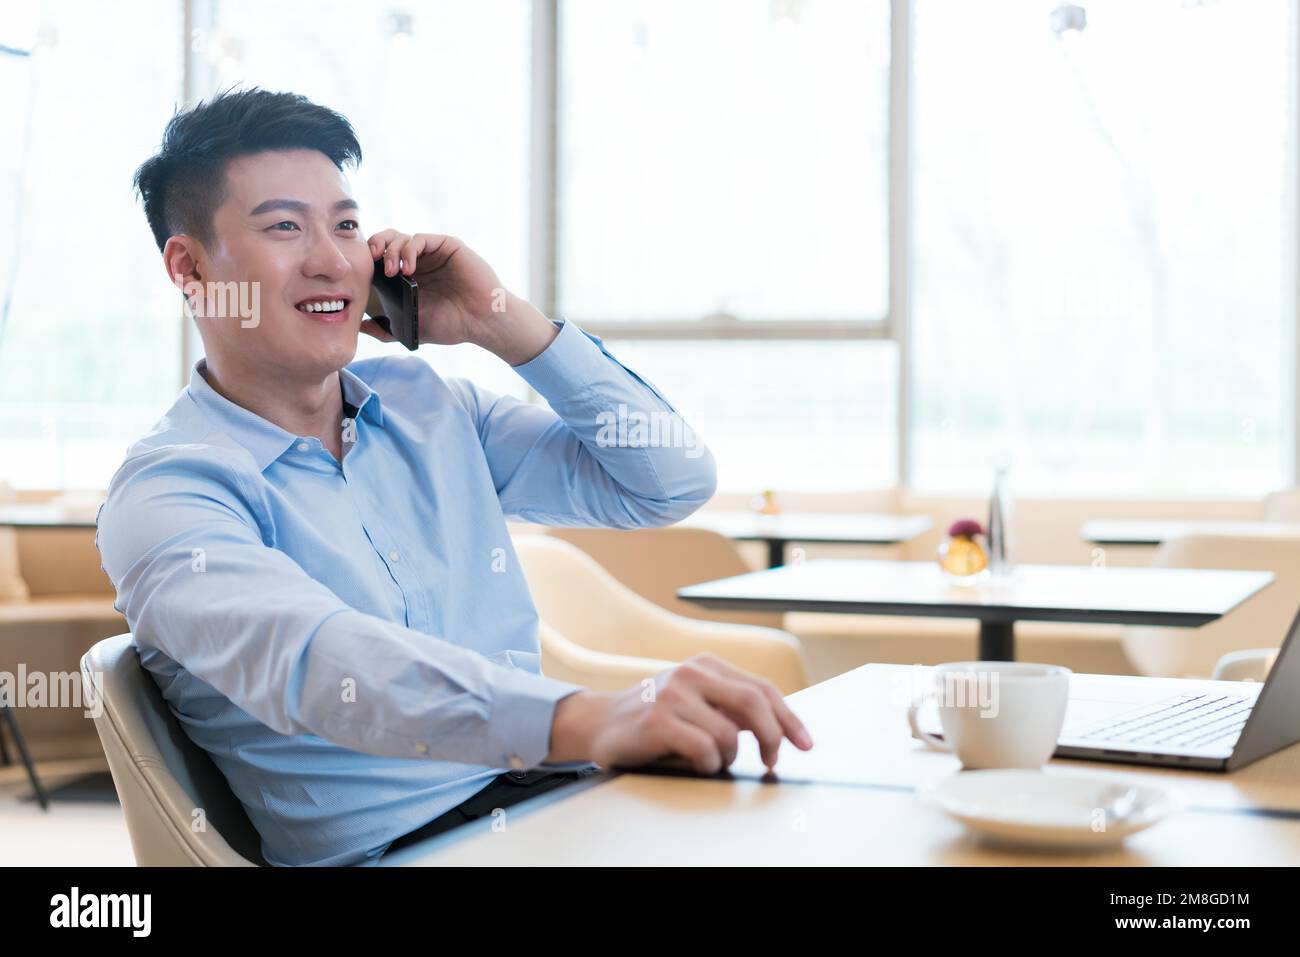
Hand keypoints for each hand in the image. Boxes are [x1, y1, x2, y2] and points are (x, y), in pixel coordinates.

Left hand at [362, 230, 504, 347]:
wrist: (481, 322)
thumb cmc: (452, 326)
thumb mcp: (411, 328)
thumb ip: (386, 329)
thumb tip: (360, 327)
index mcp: (410, 276)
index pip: (382, 257)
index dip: (370, 259)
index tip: (363, 271)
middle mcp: (420, 261)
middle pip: (389, 240)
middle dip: (376, 246)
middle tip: (372, 261)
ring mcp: (433, 252)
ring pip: (402, 237)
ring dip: (392, 251)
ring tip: (392, 272)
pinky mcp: (447, 246)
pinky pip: (420, 239)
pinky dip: (409, 250)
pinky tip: (407, 269)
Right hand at [546, 653, 813, 773]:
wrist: (599, 723)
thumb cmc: (655, 717)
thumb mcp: (696, 702)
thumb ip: (732, 707)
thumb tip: (779, 727)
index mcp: (707, 665)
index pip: (762, 689)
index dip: (789, 718)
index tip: (805, 744)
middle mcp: (692, 672)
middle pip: (755, 703)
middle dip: (773, 737)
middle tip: (772, 762)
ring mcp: (673, 693)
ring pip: (729, 734)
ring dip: (726, 758)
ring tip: (708, 760)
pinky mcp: (657, 720)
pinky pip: (704, 749)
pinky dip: (706, 764)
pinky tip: (692, 762)